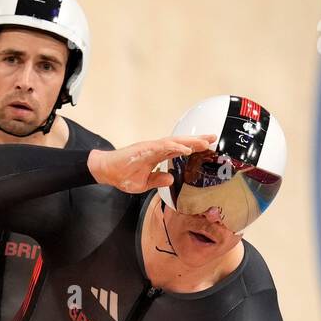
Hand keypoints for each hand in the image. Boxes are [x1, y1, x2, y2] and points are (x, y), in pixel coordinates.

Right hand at [87, 134, 217, 194]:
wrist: (106, 171)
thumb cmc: (123, 175)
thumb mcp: (145, 183)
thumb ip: (159, 180)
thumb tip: (172, 178)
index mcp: (158, 155)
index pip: (179, 150)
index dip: (193, 148)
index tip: (207, 147)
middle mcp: (157, 148)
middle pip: (180, 143)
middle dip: (197, 140)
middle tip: (214, 138)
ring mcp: (151, 147)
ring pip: (174, 142)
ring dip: (189, 142)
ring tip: (204, 142)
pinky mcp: (145, 149)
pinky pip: (162, 147)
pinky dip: (174, 146)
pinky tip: (185, 148)